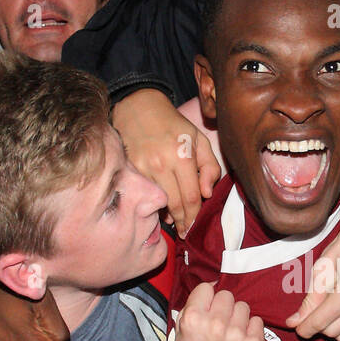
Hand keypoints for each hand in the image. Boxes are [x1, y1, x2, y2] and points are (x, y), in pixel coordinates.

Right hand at [111, 90, 218, 237]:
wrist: (139, 108)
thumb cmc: (173, 125)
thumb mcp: (199, 140)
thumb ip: (210, 166)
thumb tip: (207, 193)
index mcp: (183, 155)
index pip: (191, 196)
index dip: (194, 215)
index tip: (194, 226)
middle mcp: (162, 162)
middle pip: (175, 204)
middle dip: (183, 222)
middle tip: (186, 232)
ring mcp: (143, 166)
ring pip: (158, 202)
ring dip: (167, 216)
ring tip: (175, 225)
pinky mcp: (129, 168)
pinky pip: (143, 194)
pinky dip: (152, 206)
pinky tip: (158, 210)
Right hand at [173, 283, 263, 340]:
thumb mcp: (180, 332)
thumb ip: (192, 307)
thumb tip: (211, 286)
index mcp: (193, 318)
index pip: (207, 288)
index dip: (206, 299)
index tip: (207, 310)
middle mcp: (215, 324)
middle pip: (227, 295)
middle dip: (223, 307)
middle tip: (220, 323)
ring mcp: (236, 335)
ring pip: (243, 307)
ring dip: (238, 317)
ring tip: (231, 333)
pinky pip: (257, 321)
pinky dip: (251, 329)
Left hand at [286, 169, 339, 340]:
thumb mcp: (322, 268)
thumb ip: (309, 300)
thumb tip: (293, 323)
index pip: (320, 323)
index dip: (304, 328)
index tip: (295, 327)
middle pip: (332, 333)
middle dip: (318, 326)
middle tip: (313, 311)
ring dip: (334, 329)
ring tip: (329, 309)